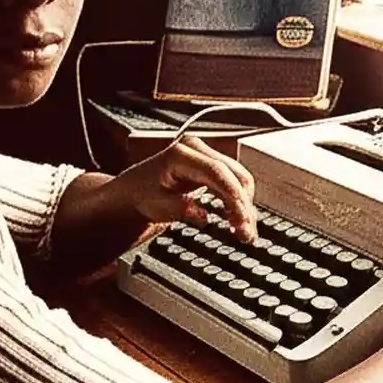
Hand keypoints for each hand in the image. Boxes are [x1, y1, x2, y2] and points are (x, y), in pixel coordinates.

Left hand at [111, 135, 257, 242]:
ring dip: (244, 206)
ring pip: (238, 178)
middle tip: (246, 233)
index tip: (242, 218)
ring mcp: (206, 155)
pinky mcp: (212, 165)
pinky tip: (238, 221)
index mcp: (181, 154)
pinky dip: (238, 202)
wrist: (136, 189)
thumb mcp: (158, 205)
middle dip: (244, 205)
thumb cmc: (143, 194)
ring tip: (245, 232)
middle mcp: (197, 149)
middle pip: (233, 174)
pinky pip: (233, 182)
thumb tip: (204, 217)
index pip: (217, 171)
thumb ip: (181, 209)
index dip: (233, 195)